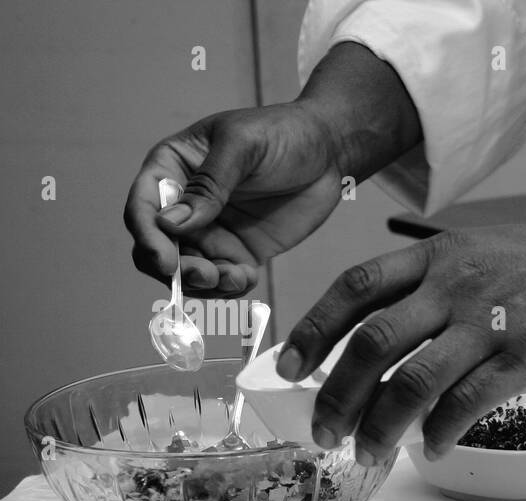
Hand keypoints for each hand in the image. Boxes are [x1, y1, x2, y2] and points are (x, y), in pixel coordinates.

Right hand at [123, 103, 343, 297]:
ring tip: (233, 279)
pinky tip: (247, 278)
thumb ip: (209, 185)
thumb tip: (171, 224)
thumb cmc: (282, 134)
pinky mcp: (239, 251)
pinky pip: (223, 279)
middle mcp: (184, 203)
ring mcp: (211, 231)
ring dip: (203, 284)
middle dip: (174, 269)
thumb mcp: (242, 147)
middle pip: (159, 247)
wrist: (329, 151)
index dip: (147, 237)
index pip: (143, 207)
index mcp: (172, 168)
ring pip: (188, 270)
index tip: (164, 261)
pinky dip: (229, 286)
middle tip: (204, 276)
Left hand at [276, 215, 525, 463]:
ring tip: (369, 454)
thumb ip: (438, 287)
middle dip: (336, 393)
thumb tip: (390, 340)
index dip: (313, 329)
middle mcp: (457, 284)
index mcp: (439, 256)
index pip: (355, 287)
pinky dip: (443, 433)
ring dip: (381, 425)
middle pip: (371, 341)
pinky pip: (469, 401)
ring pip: (413, 379)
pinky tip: (435, 450)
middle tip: (325, 431)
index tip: (288, 366)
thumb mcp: (486, 254)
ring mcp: (493, 321)